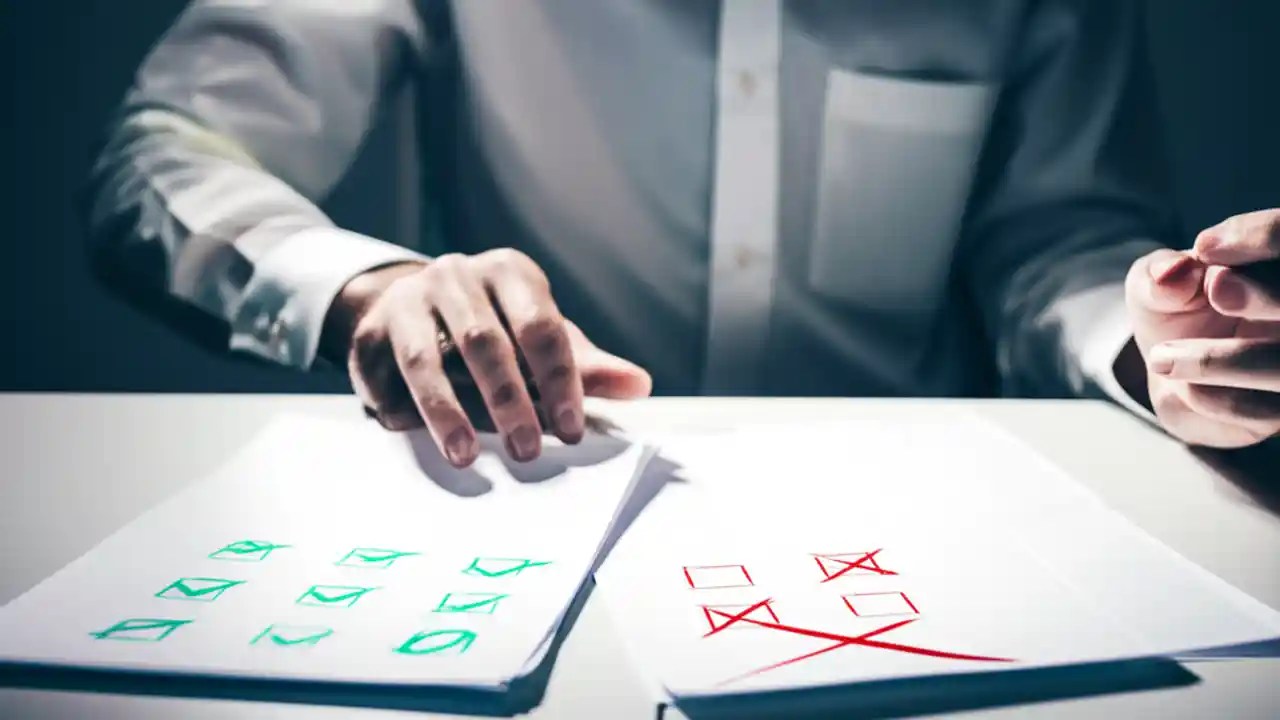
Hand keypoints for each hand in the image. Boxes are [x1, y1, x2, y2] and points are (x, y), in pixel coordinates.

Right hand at [322, 250, 651, 466]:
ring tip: (466, 456)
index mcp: (509, 272)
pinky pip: (385, 375)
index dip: (559, 380)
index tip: (571, 430)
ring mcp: (407, 300)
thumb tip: (640, 386)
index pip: (541, 326)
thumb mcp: (542, 340)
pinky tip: (414, 438)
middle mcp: (456, 275)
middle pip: (484, 340)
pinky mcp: (369, 333)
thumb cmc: (495, 328)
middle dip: (507, 399)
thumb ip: (586, 367)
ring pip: (427, 357)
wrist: (411, 310)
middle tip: (526, 450)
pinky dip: (402, 409)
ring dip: (447, 410)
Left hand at [1124, 209, 1279, 447]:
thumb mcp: (1153, 284)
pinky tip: (1183, 388)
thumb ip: (1159, 275)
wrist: (1168, 366)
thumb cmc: (1174, 307)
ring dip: (1217, 361)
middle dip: (1263, 294)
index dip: (1262, 237)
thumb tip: (1173, 273)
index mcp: (1278, 268)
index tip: (1207, 247)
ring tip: (1160, 358)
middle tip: (1213, 290)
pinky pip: (1261, 410)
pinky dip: (1211, 397)